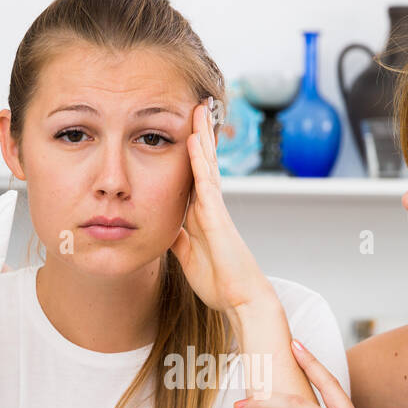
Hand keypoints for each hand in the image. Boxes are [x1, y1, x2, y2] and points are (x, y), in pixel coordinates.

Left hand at [169, 99, 272, 314]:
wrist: (240, 299)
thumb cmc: (220, 283)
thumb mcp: (188, 257)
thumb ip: (179, 239)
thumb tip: (167, 229)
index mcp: (203, 216)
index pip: (194, 177)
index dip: (190, 154)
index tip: (186, 132)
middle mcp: (210, 208)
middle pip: (204, 163)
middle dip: (200, 136)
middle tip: (196, 108)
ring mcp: (215, 209)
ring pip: (207, 165)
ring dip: (202, 137)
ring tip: (198, 110)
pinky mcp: (217, 217)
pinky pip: (206, 181)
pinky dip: (200, 159)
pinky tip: (195, 139)